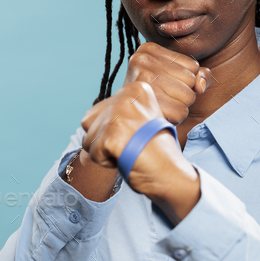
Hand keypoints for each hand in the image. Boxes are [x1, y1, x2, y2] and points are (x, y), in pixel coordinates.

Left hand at [80, 80, 193, 200]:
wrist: (171, 171)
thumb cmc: (157, 150)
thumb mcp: (140, 119)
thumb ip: (118, 112)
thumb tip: (88, 119)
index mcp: (135, 88)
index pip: (98, 109)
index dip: (112, 130)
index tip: (135, 135)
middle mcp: (125, 96)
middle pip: (88, 122)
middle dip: (104, 140)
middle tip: (131, 146)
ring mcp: (118, 114)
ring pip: (88, 138)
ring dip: (104, 152)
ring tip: (129, 151)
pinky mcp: (112, 134)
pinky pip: (93, 153)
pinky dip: (107, 162)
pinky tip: (127, 158)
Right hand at [122, 41, 213, 125]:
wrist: (125, 117)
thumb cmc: (155, 96)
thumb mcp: (176, 78)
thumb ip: (199, 76)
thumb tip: (200, 86)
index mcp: (149, 48)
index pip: (193, 66)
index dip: (186, 81)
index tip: (166, 85)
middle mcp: (143, 58)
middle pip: (191, 80)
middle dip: (183, 94)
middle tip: (163, 98)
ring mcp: (142, 77)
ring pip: (188, 96)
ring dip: (180, 107)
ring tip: (162, 105)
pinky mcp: (145, 99)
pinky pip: (180, 112)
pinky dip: (175, 118)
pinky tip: (161, 114)